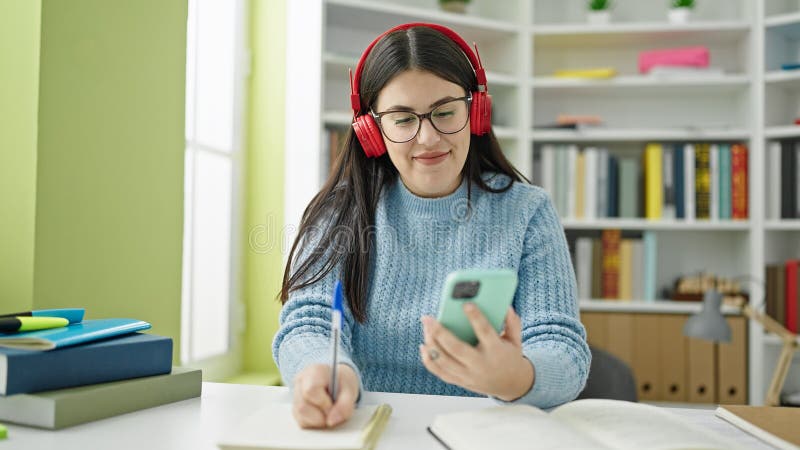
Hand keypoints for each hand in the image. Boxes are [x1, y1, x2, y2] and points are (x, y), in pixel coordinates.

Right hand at [292, 363, 358, 428]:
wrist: (337, 382)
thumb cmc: (342, 383)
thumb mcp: (350, 390)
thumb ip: (345, 406)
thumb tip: (331, 421)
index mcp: (314, 372)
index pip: (310, 391)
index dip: (323, 403)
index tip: (333, 405)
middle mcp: (300, 382)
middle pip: (302, 406)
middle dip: (321, 415)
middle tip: (333, 410)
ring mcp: (295, 395)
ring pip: (300, 416)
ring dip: (318, 420)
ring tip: (328, 412)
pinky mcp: (295, 408)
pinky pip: (301, 421)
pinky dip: (314, 423)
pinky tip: (322, 414)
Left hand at [420, 306, 534, 400]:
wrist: (511, 385)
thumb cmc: (509, 356)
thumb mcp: (515, 340)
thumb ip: (512, 322)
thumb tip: (505, 306)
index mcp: (496, 351)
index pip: (485, 332)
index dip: (476, 317)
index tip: (466, 303)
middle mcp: (480, 364)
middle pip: (456, 348)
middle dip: (439, 332)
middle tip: (428, 318)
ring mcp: (468, 375)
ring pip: (444, 361)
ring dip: (431, 344)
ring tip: (426, 327)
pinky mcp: (460, 381)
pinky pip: (440, 372)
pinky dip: (429, 360)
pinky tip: (424, 346)